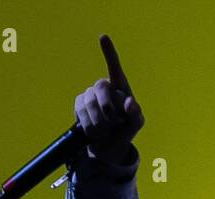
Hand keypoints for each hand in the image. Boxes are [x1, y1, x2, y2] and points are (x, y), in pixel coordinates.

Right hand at [73, 34, 144, 163]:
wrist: (108, 146)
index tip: (103, 37)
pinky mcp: (78, 104)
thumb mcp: (135, 125)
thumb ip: (136, 114)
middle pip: (101, 86)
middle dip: (108, 107)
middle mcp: (104, 87)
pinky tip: (95, 132)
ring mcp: (89, 94)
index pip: (114, 67)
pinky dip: (90, 125)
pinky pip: (81, 112)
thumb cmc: (125, 131)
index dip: (109, 53)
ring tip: (106, 131)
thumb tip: (131, 102)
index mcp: (120, 88)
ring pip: (90, 102)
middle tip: (115, 123)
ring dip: (100, 121)